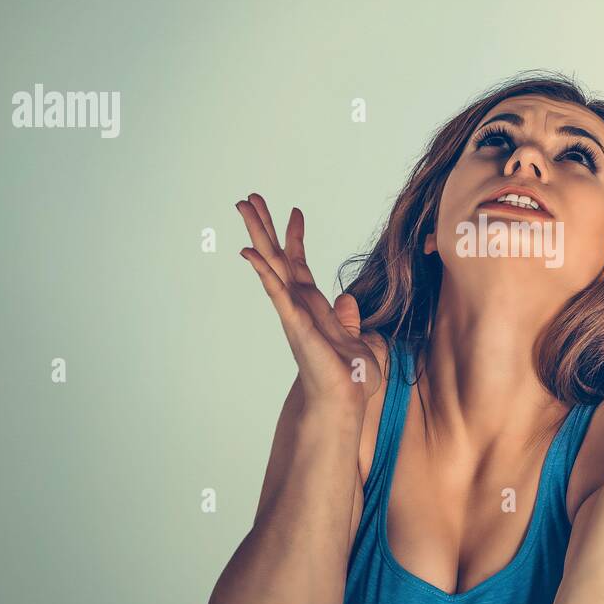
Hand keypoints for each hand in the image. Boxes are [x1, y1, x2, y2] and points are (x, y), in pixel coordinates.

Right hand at [236, 193, 382, 407]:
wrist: (345, 404)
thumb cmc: (351, 380)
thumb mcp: (359, 342)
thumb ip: (349, 320)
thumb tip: (347, 301)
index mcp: (314, 307)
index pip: (300, 266)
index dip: (296, 239)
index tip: (295, 212)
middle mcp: (299, 306)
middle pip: (277, 258)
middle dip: (264, 227)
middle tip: (249, 199)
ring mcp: (294, 314)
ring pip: (271, 267)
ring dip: (258, 236)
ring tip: (244, 207)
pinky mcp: (296, 326)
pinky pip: (277, 294)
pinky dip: (264, 273)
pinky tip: (251, 253)